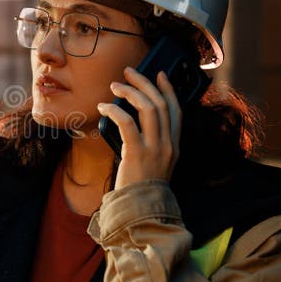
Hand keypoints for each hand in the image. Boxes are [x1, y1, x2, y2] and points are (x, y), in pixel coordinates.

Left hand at [97, 66, 181, 190]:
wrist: (140, 209)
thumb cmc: (141, 185)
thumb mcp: (154, 161)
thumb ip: (150, 141)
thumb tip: (131, 117)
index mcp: (174, 144)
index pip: (176, 109)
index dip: (168, 89)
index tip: (158, 74)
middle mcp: (168, 144)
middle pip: (160, 103)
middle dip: (144, 83)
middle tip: (128, 72)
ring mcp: (155, 148)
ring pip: (148, 108)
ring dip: (130, 92)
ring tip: (115, 86)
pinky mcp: (137, 152)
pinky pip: (127, 122)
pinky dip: (115, 110)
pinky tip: (104, 106)